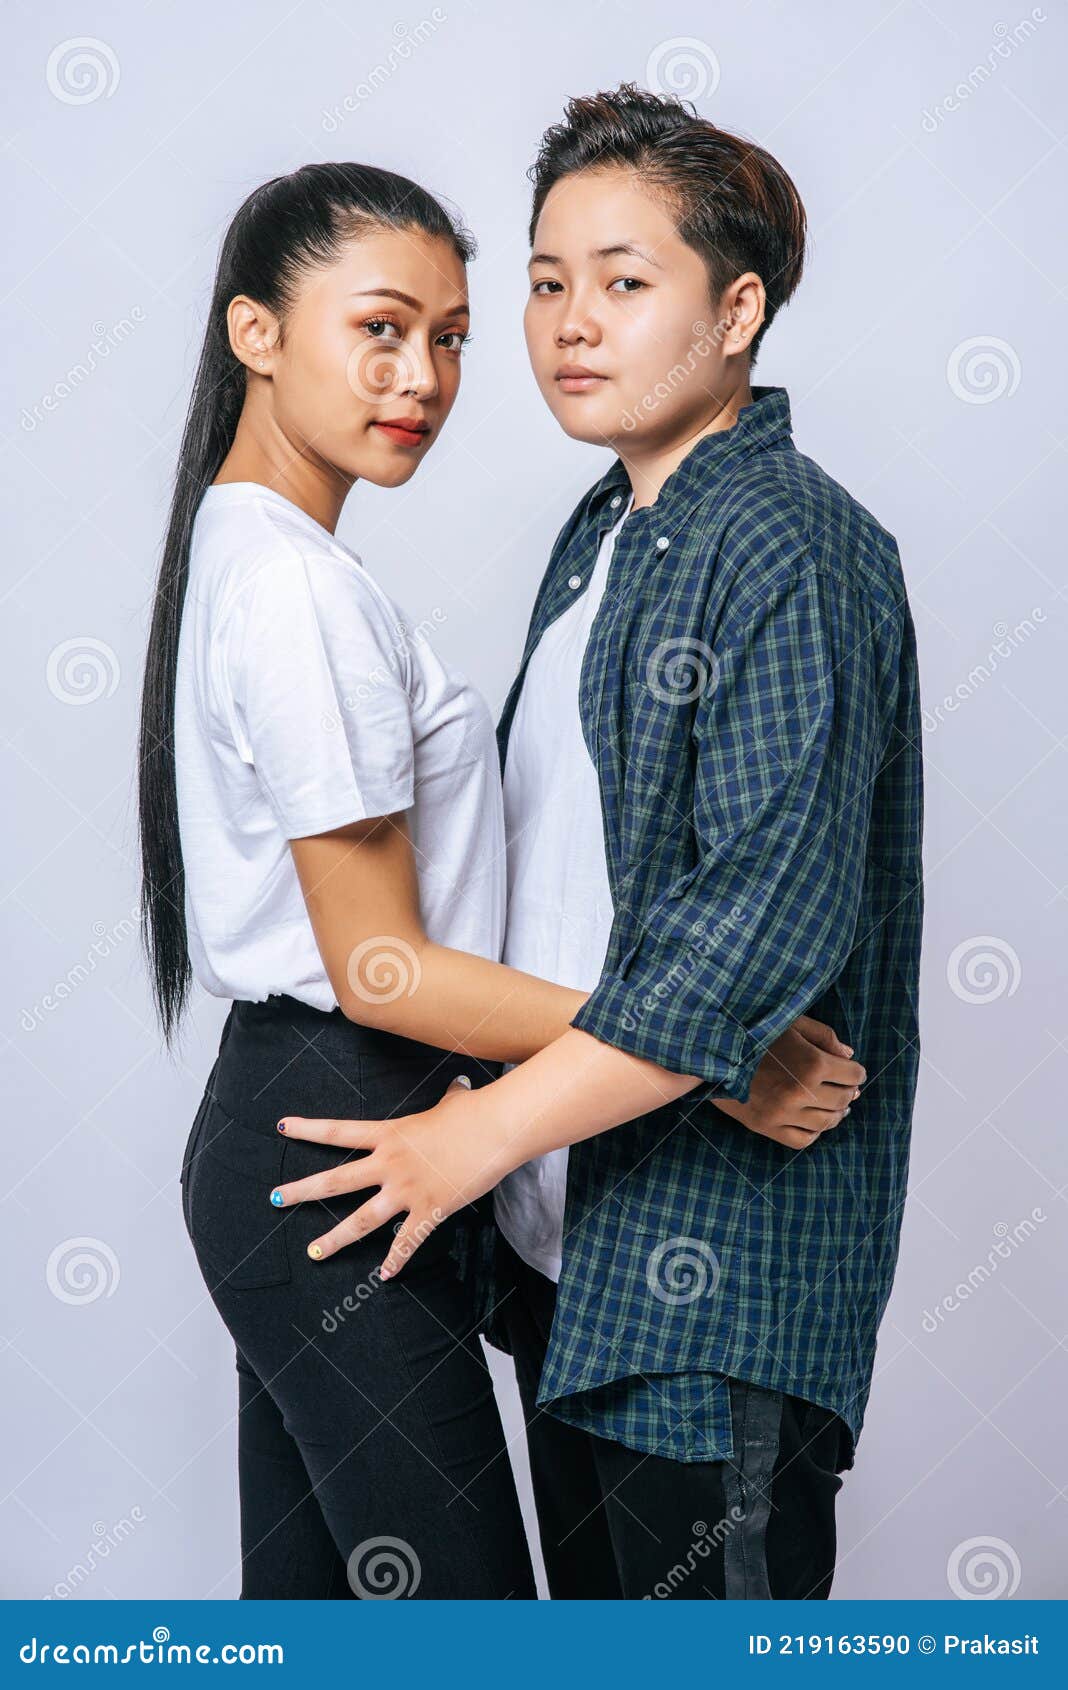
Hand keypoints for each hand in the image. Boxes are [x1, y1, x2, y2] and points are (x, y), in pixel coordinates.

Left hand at [273, 1077, 501, 1277]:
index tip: (282, 1128)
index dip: (308, 1129)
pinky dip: (396, 1261)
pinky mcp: (429, 1210)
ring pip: (361, 1220)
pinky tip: (385, 1277)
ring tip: (313, 1252)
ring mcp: (407, 1190)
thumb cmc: (475, 1112)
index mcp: (389, 1135)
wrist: (496, 1129)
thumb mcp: (453, 1102)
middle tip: (273, 1199)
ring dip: (335, 1239)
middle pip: (336, 1180)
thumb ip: (448, 1098)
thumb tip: (459, 1086)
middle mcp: (390, 1164)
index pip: (339, 1131)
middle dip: (301, 1191)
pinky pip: (408, 1242)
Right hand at [713, 1015, 864, 1149]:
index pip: (852, 1074)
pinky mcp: (766, 1126)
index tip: (854, 1070)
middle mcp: (801, 1092)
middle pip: (842, 1099)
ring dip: (836, 1113)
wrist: (708, 1049)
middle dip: (849, 1091)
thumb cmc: (752, 1029)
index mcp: (811, 1063)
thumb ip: (823, 1036)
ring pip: (826, 1122)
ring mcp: (782, 1113)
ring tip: (836, 1106)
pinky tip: (815, 1121)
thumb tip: (848, 1055)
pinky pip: (802, 1139)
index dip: (856, 1071)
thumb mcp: (791, 1022)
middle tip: (848, 1087)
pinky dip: (815, 1132)